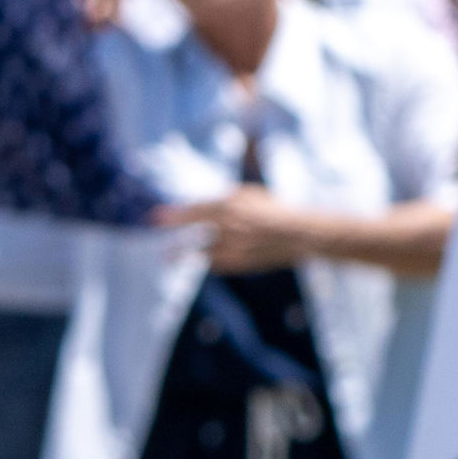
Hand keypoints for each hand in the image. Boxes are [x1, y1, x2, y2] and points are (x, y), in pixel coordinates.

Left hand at [156, 186, 312, 272]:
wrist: (302, 235)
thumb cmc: (278, 211)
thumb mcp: (253, 194)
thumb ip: (229, 197)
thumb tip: (210, 202)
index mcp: (232, 206)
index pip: (196, 210)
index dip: (175, 214)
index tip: (156, 217)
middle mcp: (229, 225)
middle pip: (194, 230)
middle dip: (174, 230)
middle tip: (155, 231)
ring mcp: (235, 245)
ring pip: (200, 251)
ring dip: (182, 253)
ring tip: (167, 257)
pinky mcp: (240, 261)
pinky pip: (215, 264)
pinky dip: (205, 262)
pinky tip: (197, 262)